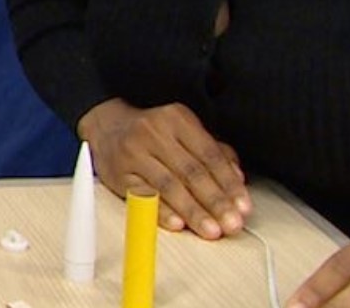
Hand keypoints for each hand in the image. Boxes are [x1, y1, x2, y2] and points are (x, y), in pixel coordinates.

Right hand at [78, 98, 248, 238]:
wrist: (106, 126)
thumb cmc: (151, 132)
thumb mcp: (183, 131)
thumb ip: (212, 152)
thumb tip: (237, 178)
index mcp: (176, 119)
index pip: (209, 155)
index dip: (228, 183)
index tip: (243, 206)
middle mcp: (154, 133)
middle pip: (191, 172)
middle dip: (215, 202)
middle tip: (231, 223)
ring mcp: (134, 153)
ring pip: (169, 186)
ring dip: (193, 212)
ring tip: (211, 230)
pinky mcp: (119, 173)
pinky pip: (143, 196)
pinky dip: (161, 211)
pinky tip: (177, 224)